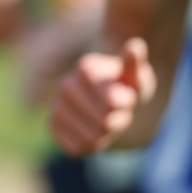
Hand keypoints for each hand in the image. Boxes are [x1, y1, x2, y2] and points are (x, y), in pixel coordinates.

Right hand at [50, 38, 154, 155]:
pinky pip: (77, 147)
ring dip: (107, 135)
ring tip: (108, 121)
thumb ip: (136, 64)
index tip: (128, 98)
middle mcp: (66, 85)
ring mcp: (57, 106)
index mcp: (86, 68)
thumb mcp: (137, 75)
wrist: (107, 99)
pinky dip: (91, 145)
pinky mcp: (53, 125)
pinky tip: (93, 132)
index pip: (112, 101)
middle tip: (120, 113)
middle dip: (119, 121)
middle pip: (104, 122)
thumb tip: (134, 45)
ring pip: (92, 138)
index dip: (126, 105)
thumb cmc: (126, 86)